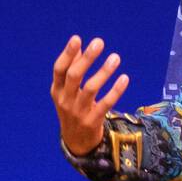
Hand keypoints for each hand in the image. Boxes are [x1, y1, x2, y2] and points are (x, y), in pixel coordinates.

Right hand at [51, 36, 129, 156]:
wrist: (76, 142)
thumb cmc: (72, 109)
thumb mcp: (67, 92)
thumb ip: (71, 71)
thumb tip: (77, 47)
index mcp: (57, 91)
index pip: (59, 69)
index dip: (67, 54)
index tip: (77, 38)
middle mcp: (65, 100)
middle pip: (74, 76)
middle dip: (87, 58)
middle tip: (99, 42)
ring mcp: (78, 112)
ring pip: (91, 89)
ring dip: (104, 72)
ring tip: (116, 57)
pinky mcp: (92, 122)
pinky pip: (105, 104)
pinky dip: (115, 91)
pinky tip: (124, 78)